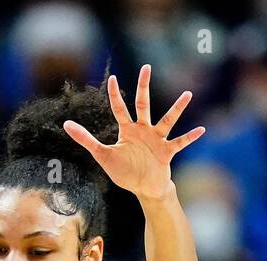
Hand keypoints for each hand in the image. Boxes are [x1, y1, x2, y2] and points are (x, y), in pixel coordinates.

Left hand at [63, 65, 204, 201]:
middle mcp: (143, 130)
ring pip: (167, 120)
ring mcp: (157, 139)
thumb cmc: (124, 171)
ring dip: (177, 109)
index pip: (120, 108)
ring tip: (187, 95)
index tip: (113, 78)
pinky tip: (201, 130)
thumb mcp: (102, 155)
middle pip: (143, 104)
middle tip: (146, 66)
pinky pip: (179, 142)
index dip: (115, 95)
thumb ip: (86, 140)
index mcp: (127, 130)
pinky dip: (190, 137)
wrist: (143, 187)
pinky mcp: (167, 152)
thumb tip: (66, 125)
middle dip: (144, 86)